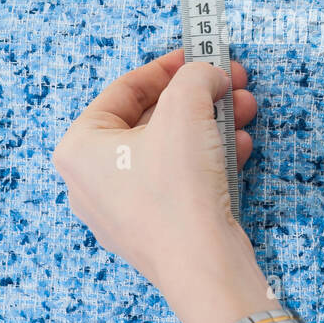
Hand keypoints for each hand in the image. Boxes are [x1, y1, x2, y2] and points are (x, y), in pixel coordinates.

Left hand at [52, 49, 272, 322]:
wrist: (203, 265)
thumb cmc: (177, 190)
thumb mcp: (186, 110)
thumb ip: (194, 76)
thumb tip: (208, 74)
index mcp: (79, 148)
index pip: (123, 90)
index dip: (166, 67)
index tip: (196, 57)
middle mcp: (90, 181)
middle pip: (150, 120)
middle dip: (197, 98)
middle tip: (230, 83)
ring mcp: (120, 210)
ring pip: (168, 150)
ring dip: (209, 125)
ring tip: (244, 112)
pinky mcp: (152, 230)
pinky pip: (177, 181)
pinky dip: (207, 159)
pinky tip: (239, 147)